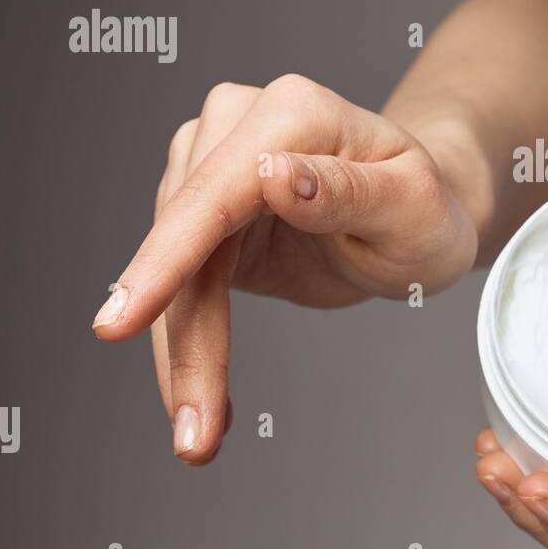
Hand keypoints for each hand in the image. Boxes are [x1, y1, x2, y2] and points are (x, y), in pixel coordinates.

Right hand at [92, 74, 478, 463]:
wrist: (419, 218)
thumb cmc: (429, 208)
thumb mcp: (413, 207)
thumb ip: (345, 190)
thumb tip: (271, 175)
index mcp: (291, 113)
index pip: (215, 191)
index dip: (165, 260)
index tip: (118, 322)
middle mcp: (237, 126)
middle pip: (186, 244)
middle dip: (182, 342)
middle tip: (194, 433)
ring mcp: (211, 167)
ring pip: (173, 276)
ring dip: (180, 358)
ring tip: (198, 434)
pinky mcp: (203, 216)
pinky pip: (181, 289)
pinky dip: (189, 348)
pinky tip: (203, 400)